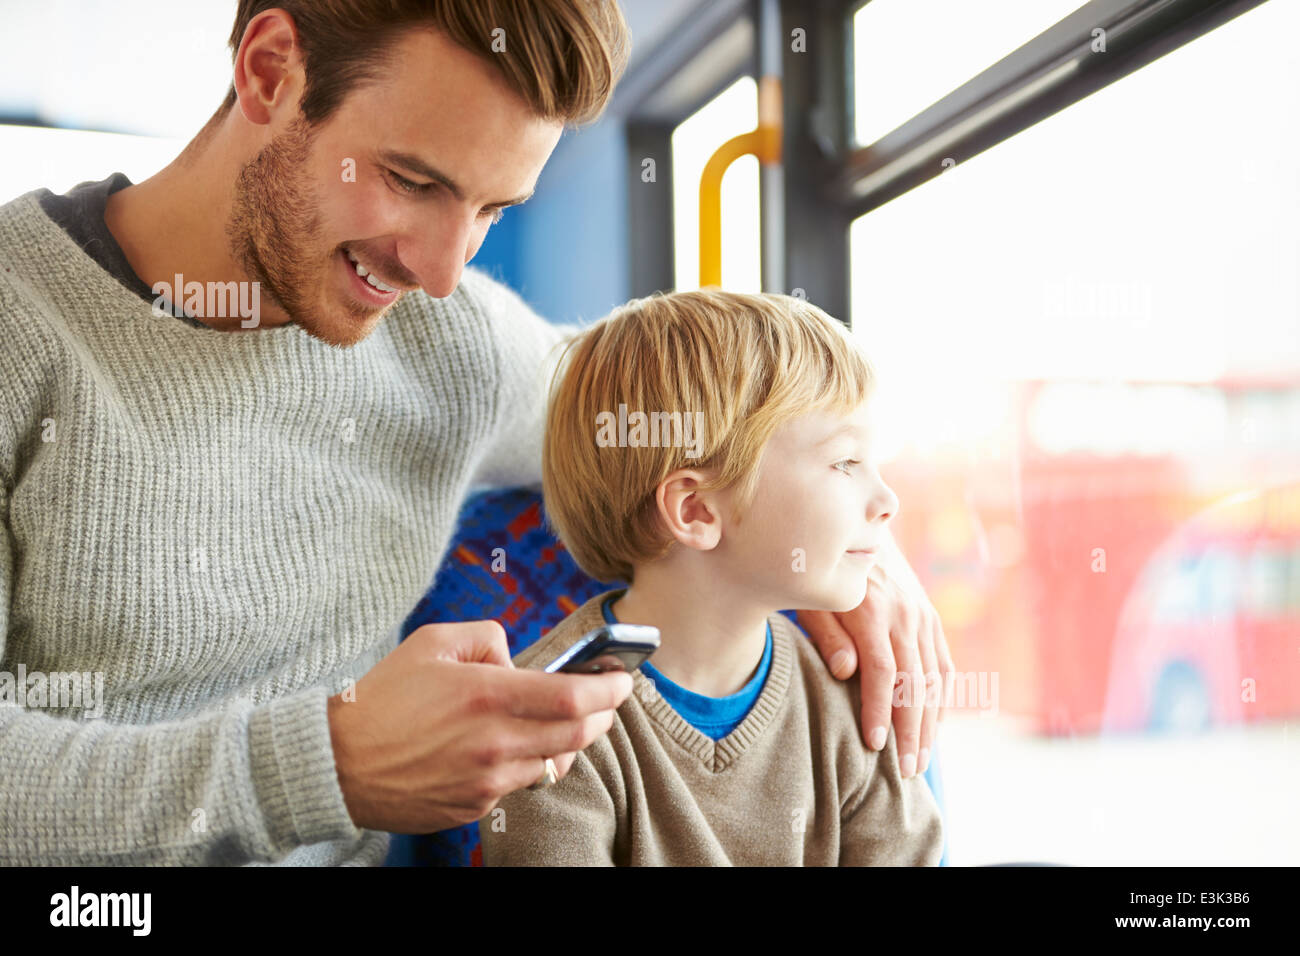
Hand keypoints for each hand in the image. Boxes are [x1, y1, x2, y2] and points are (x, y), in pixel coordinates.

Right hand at [326, 619, 632, 831]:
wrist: (338, 765)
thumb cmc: (382, 699)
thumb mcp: (432, 642)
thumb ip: (486, 637)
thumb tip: (516, 658)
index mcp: (488, 695)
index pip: (574, 698)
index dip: (610, 689)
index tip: (623, 679)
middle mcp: (495, 741)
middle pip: (579, 734)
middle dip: (604, 715)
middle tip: (607, 700)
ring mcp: (487, 780)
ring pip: (555, 762)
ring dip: (570, 742)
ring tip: (561, 722)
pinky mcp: (476, 807)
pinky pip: (521, 784)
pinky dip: (530, 763)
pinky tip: (513, 747)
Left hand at [797, 539, 952, 777]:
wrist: (859, 535)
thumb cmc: (823, 575)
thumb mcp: (813, 600)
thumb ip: (829, 636)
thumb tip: (848, 673)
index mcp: (872, 610)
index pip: (882, 670)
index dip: (878, 709)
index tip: (874, 743)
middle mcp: (905, 615)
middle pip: (914, 682)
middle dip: (911, 730)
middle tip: (904, 770)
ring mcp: (924, 617)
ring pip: (934, 680)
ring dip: (930, 724)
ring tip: (920, 761)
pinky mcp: (932, 621)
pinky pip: (943, 667)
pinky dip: (941, 701)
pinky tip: (933, 729)